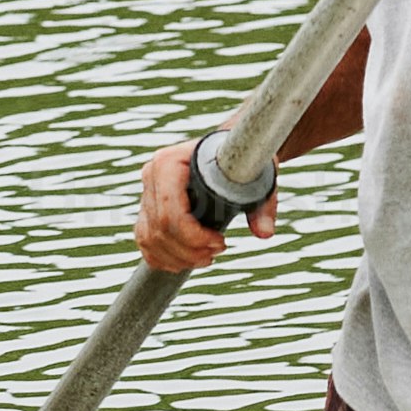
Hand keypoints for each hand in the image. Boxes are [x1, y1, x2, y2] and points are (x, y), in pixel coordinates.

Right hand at [134, 138, 253, 275]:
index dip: (195, 237)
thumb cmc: (242, 159)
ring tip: (206, 257)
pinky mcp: (147, 208)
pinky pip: (146, 243)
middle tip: (218, 251)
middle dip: (189, 251)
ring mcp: (147, 193)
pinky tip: (186, 261)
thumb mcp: (257, 178)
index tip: (222, 242)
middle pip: (160, 230)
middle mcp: (152, 175)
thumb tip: (265, 233)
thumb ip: (262, 206)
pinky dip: (164, 258)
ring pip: (150, 240)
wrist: (230, 150)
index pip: (171, 213)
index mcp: (169, 162)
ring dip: (179, 258)